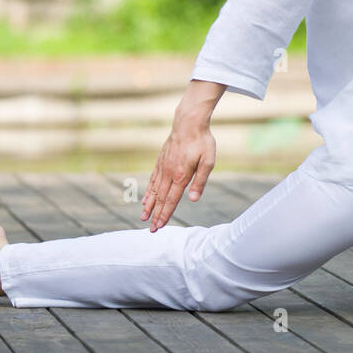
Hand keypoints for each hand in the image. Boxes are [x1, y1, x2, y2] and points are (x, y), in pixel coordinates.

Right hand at [141, 80, 225, 231]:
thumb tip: (192, 199)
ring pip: (153, 190)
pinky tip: (146, 198)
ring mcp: (162, 167)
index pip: (171, 200)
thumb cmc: (202, 141)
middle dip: (155, 215)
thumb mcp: (208, 161)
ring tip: (144, 217)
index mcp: (180, 175)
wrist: (189, 122)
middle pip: (160, 198)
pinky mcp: (160, 161)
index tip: (159, 226)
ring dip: (149, 205)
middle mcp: (168, 173)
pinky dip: (148, 191)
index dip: (165, 215)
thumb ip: (200, 181)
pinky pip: (152, 179)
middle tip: (151, 229)